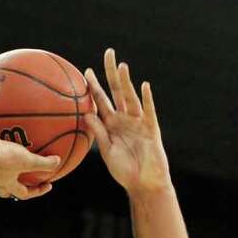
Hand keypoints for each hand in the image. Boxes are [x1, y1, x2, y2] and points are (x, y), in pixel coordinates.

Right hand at [0, 137, 59, 200]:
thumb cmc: (2, 158)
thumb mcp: (27, 160)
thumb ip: (43, 163)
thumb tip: (57, 162)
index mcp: (7, 183)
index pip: (24, 193)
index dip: (37, 191)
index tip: (47, 185)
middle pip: (4, 191)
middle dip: (13, 188)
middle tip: (22, 182)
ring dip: (0, 172)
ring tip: (8, 163)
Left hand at [84, 48, 170, 194]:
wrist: (144, 184)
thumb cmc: (125, 171)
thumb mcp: (107, 151)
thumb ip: (98, 133)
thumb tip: (85, 114)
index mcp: (112, 124)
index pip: (101, 101)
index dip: (94, 86)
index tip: (85, 72)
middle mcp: (125, 119)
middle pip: (117, 91)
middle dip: (111, 72)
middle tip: (108, 53)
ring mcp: (138, 122)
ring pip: (131, 97)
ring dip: (126, 81)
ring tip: (121, 66)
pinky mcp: (151, 129)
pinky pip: (148, 111)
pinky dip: (147, 98)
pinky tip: (144, 86)